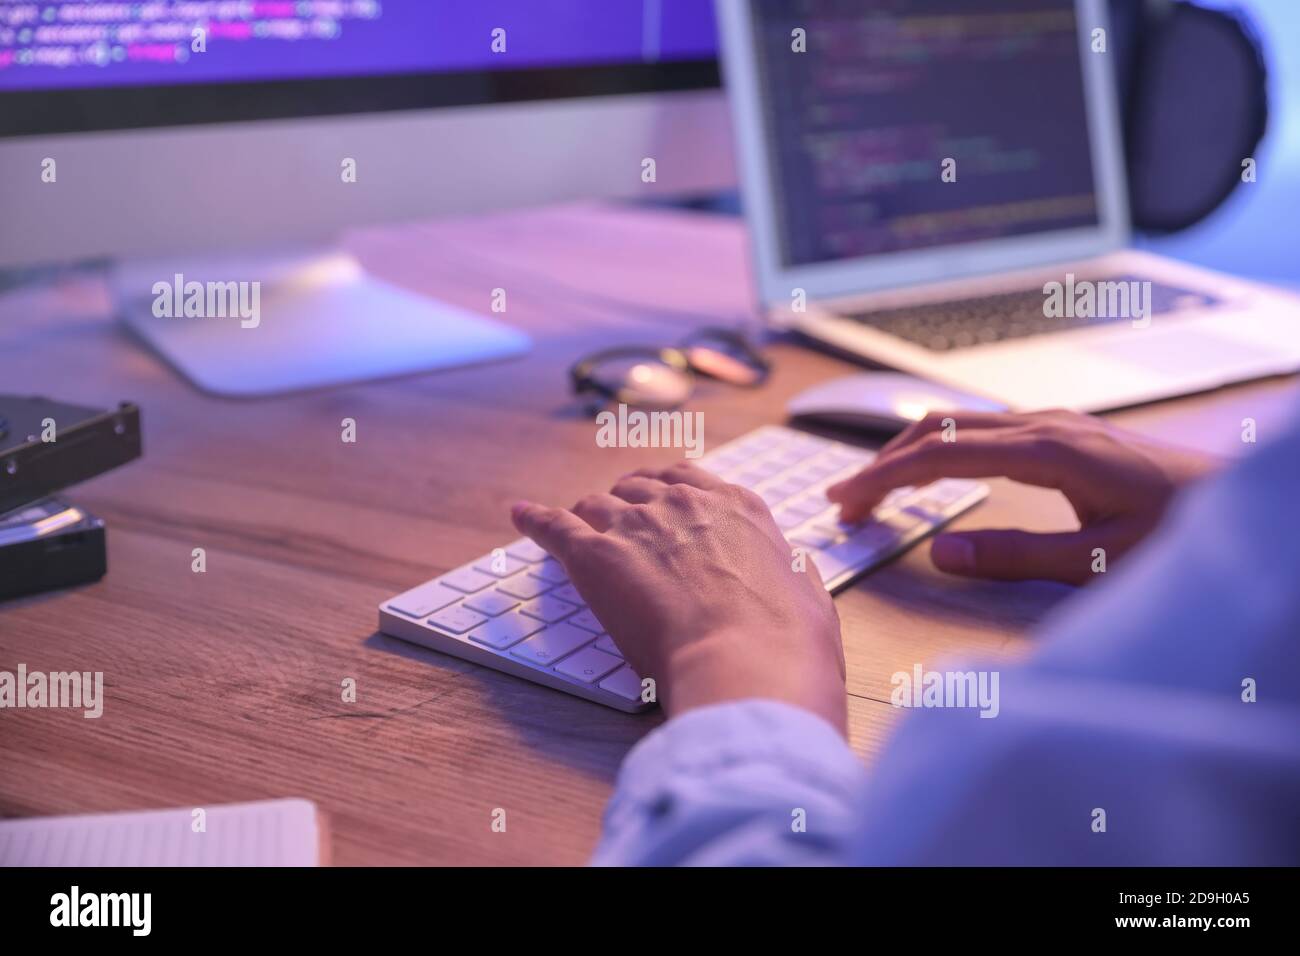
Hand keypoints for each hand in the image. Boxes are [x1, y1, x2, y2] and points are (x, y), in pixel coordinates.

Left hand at [510, 462, 846, 731]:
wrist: (747, 664)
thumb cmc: (786, 643)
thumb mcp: (808, 593)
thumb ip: (791, 571)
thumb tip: (790, 569)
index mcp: (735, 506)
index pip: (687, 479)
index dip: (666, 492)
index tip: (657, 503)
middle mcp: (682, 503)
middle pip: (636, 487)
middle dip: (625, 503)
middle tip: (616, 525)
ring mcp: (636, 524)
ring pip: (596, 506)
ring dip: (587, 520)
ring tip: (576, 534)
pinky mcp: (594, 556)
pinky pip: (554, 526)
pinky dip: (535, 520)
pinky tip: (520, 515)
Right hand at [826, 410, 1220, 584]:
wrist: (1236, 497)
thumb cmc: (1178, 533)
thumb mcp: (1097, 560)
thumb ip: (1016, 556)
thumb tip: (939, 551)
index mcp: (1047, 450)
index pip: (941, 455)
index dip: (884, 478)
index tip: (845, 504)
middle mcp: (1044, 425)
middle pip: (938, 429)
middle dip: (881, 463)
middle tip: (842, 501)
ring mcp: (1054, 423)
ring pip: (958, 424)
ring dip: (907, 452)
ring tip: (872, 488)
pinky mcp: (1063, 432)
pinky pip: (983, 429)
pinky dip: (940, 448)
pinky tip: (931, 471)